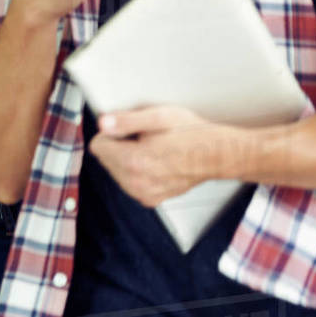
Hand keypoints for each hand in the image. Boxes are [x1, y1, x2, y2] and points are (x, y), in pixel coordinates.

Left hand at [88, 105, 230, 206]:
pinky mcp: (150, 199)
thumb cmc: (192, 134)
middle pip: (106, 159)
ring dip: (128, 159)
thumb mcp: (159, 117)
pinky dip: (137, 172)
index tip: (129, 130)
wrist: (217, 155)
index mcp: (134, 161)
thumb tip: (103, 123)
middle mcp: (136, 182)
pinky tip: (156, 162)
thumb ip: (126, 120)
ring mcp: (143, 193)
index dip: (112, 133)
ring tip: (153, 150)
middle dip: (120, 146)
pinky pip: (130, 182)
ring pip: (116, 171)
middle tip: (145, 139)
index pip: (98, 146)